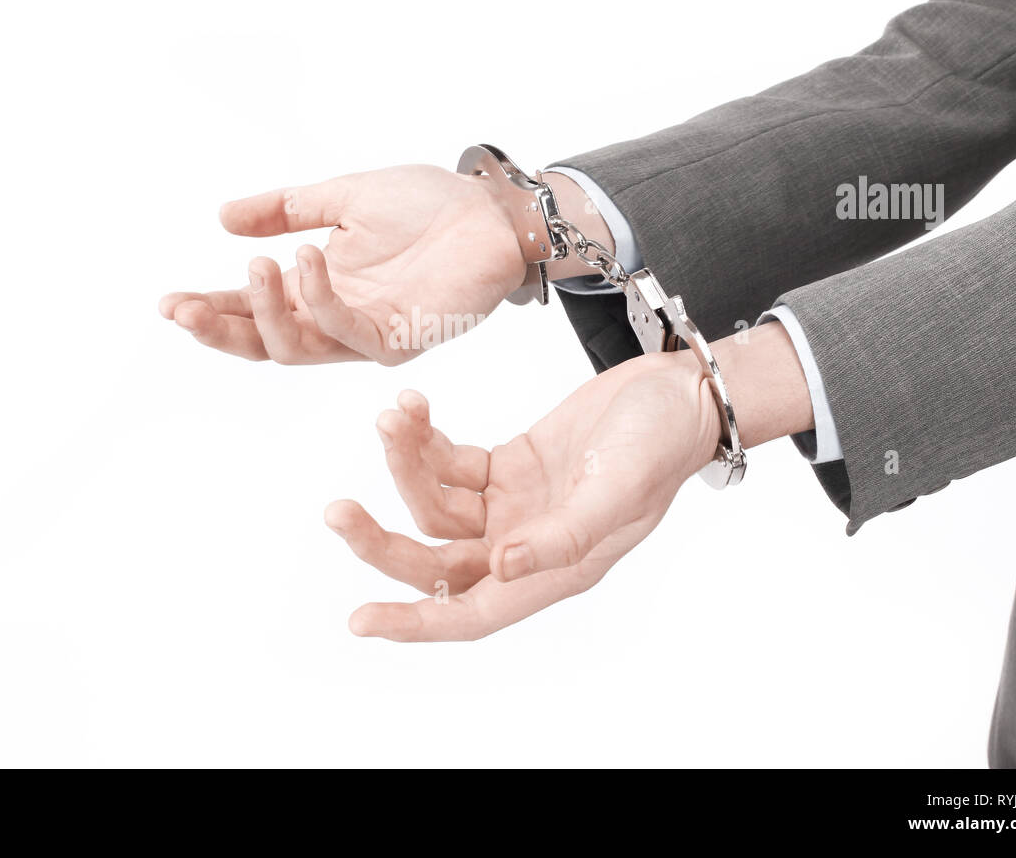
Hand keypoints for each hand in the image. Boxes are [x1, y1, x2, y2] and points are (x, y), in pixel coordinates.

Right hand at [158, 165, 528, 364]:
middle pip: (262, 342)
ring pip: (295, 347)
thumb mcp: (342, 197)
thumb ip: (285, 210)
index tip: (168, 301)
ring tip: (256, 264)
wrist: (491, 211)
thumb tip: (222, 218)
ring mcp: (367, 334)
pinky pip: (346, 329)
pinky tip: (305, 258)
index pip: (251, 307)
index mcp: (317, 288)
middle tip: (180, 308)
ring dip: (264, 311)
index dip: (209, 306)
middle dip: (218, 327)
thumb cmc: (428, 206)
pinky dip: (318, 297)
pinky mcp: (400, 338)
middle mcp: (335, 318)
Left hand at [325, 351, 721, 639]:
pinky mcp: (507, 468)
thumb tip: (502, 569)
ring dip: (405, 465)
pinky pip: (450, 463)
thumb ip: (563, 534)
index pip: (471, 613)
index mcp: (554, 571)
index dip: (415, 622)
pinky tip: (412, 407)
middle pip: (435, 562)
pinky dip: (425, 439)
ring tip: (394, 418)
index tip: (360, 622)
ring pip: (434, 505)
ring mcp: (513, 508)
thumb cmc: (660, 445)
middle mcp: (525, 548)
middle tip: (338, 512)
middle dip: (383, 541)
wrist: (676, 392)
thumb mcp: (617, 489)